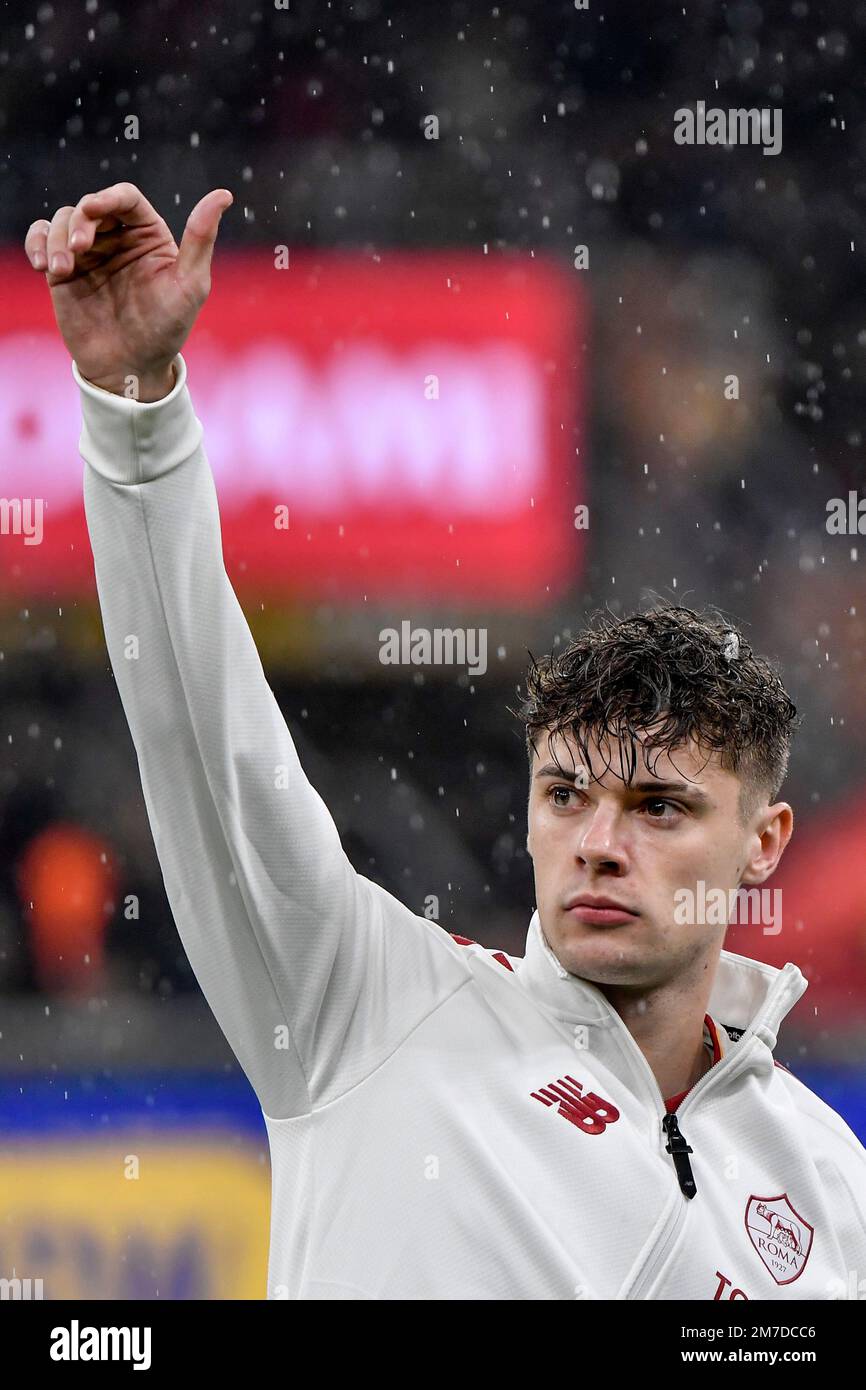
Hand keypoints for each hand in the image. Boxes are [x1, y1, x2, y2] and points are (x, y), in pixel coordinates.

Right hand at [24, 182, 232, 399]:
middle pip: (91, 206)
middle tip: (80, 249)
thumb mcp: (191, 286)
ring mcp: (88, 253)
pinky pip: (42, 239)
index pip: (126, 198)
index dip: (108, 196)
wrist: (131, 369)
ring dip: (57, 238)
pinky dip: (37, 243)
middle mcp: (117, 238)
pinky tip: (42, 265)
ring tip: (62, 270)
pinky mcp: (63, 271)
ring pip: (63, 221)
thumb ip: (201, 239)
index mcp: (148, 234)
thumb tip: (224, 194)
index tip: (94, 209)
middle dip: (81, 221)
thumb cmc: (166, 330)